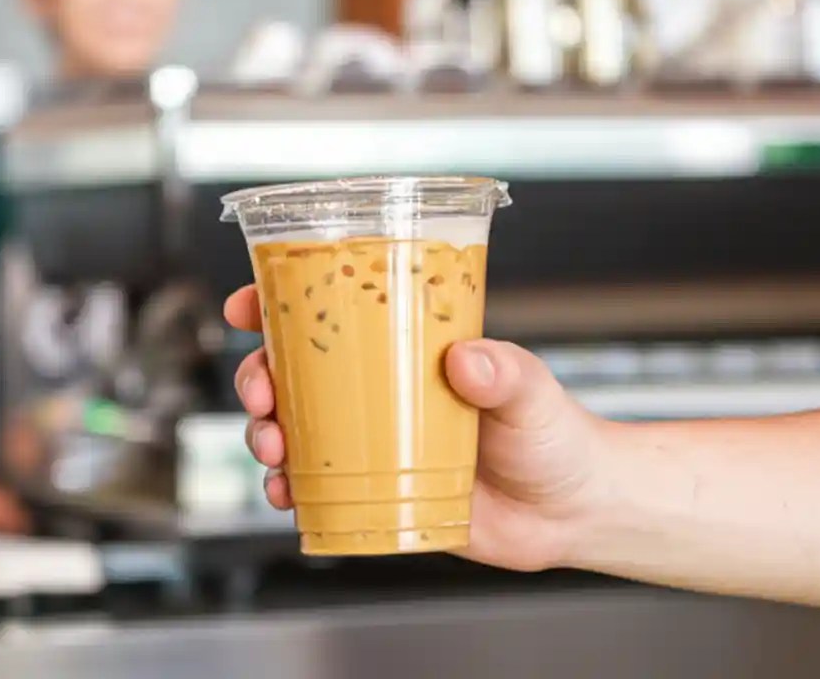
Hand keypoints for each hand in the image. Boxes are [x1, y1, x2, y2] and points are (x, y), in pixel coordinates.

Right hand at [224, 286, 614, 571]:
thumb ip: (504, 372)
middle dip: (258, 380)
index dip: (277, 307)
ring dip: (263, 434)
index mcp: (406, 352)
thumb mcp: (532, 392)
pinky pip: (312, 488)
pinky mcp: (372, 494)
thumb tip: (466, 361)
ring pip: (291, 430)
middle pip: (291, 374)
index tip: (246, 307)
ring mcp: (370, 444)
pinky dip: (286, 488)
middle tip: (262, 396)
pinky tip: (285, 492)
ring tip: (273, 448)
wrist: (573, 514)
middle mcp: (378, 394)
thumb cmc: (555, 436)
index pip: (331, 316)